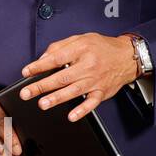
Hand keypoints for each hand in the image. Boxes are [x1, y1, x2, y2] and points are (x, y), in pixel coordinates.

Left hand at [20, 33, 138, 121]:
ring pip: (74, 91)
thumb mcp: (80, 39)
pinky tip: (71, 116)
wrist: (128, 57)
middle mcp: (88, 66)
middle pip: (62, 77)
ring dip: (57, 98)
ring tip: (42, 104)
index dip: (39, 66)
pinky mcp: (102, 92)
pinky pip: (91, 103)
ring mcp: (96, 80)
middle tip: (26, 93)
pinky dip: (82, 110)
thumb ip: (59, 47)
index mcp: (81, 50)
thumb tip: (42, 59)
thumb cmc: (102, 47)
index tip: (26, 72)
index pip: (56, 58)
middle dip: (42, 86)